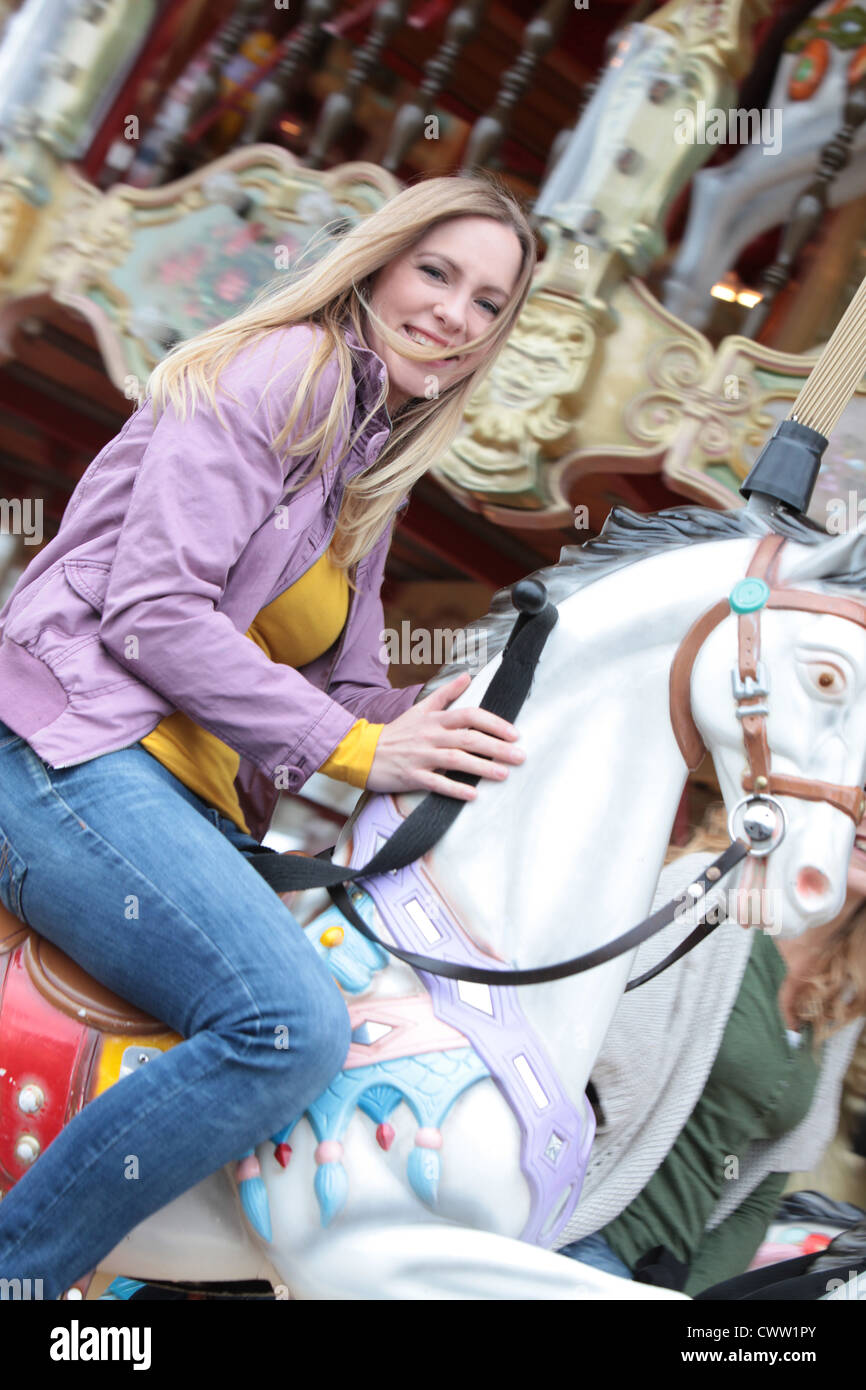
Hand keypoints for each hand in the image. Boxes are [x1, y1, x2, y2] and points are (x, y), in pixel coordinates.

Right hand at [366, 671, 524, 800]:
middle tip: (520, 756)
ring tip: (504, 774)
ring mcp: (421, 756)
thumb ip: (446, 694)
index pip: (469, 715)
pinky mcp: (412, 776)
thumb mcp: (421, 709)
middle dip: (496, 747)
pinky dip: (455, 789)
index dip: (493, 723)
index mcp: (435, 719)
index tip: (514, 733)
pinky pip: (436, 783)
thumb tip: (467, 675)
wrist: (364, 752)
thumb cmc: (398, 732)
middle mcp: (430, 735)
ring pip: (456, 760)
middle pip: (468, 738)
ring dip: (482, 767)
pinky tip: (473, 794)